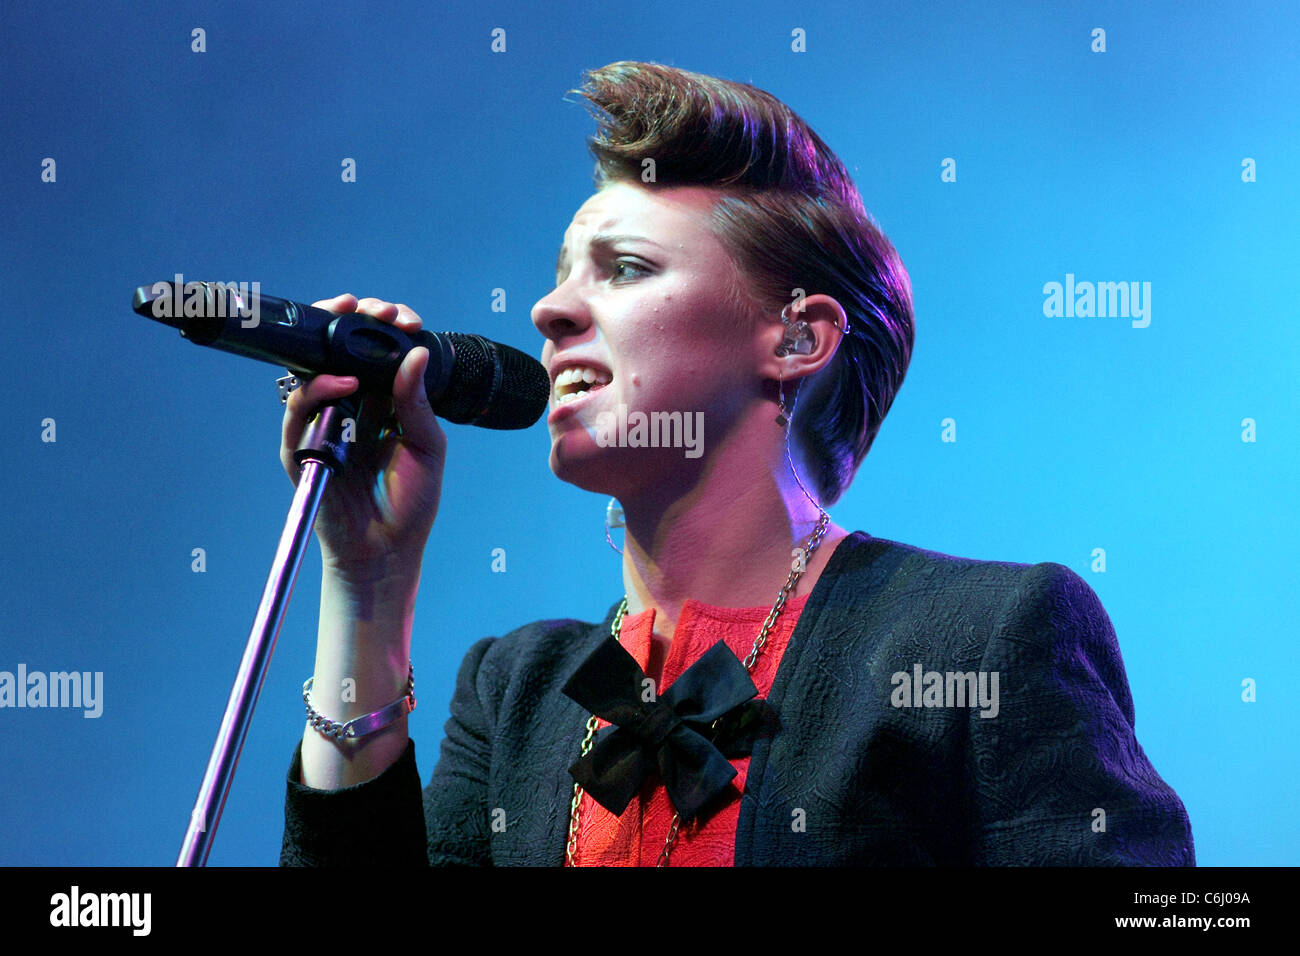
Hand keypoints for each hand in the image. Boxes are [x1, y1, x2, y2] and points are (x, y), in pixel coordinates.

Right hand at [279, 295, 446, 581]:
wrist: (387, 551)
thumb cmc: (410, 502)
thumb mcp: (427, 446)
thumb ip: (417, 401)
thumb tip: (416, 353)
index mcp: (382, 403)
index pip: (376, 352)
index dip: (385, 328)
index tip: (402, 318)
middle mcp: (349, 407)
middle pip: (338, 350)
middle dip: (351, 320)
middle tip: (369, 307)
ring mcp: (322, 425)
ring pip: (313, 370)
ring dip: (330, 343)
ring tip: (353, 326)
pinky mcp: (301, 447)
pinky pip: (299, 410)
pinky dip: (317, 390)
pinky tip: (343, 381)